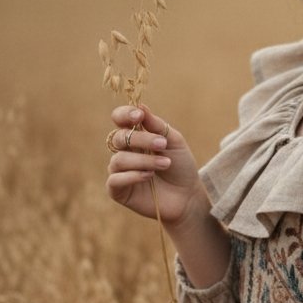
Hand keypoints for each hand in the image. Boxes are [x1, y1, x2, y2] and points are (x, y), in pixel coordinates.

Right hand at [106, 104, 203, 224]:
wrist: (188, 196)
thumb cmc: (181, 167)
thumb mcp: (174, 142)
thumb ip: (157, 126)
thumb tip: (141, 106)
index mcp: (136, 137)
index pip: (120, 119)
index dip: (125, 114)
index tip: (139, 116)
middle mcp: (124, 152)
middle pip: (120, 138)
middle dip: (141, 140)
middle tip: (162, 144)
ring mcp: (120, 171)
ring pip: (119, 160)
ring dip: (143, 161)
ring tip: (165, 164)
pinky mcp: (118, 191)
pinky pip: (114, 180)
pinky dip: (132, 176)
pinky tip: (149, 176)